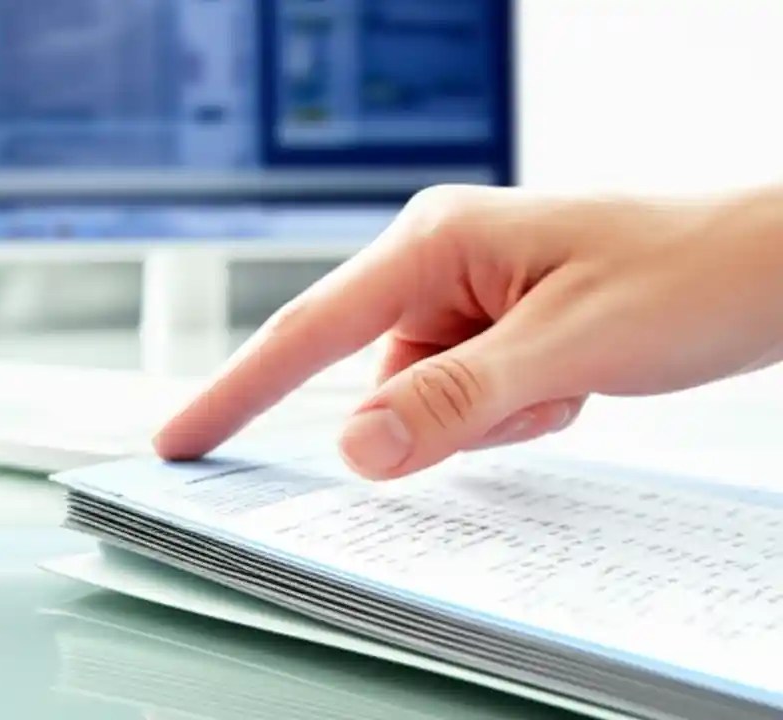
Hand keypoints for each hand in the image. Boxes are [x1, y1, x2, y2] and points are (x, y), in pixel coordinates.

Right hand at [155, 184, 782, 477]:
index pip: (309, 331)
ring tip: (569, 377)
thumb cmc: (687, 275)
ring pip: (425, 404)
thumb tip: (352, 449)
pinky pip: (465, 404)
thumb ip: (452, 402)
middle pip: (380, 383)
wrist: (775, 269)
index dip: (236, 391)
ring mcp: (467, 298)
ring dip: (493, 418)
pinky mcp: (493, 329)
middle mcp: (439, 263)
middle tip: (534, 398)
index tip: (179, 439)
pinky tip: (573, 379)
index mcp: (435, 241)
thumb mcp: (566, 350)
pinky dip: (515, 414)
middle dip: (445, 417)